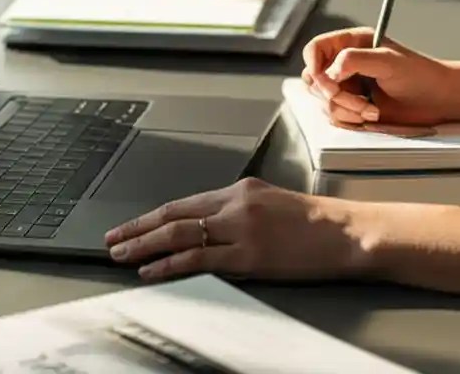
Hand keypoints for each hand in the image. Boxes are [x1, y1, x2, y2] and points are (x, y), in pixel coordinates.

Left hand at [105, 178, 374, 281]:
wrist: (347, 233)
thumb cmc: (318, 225)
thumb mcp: (275, 205)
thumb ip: (242, 212)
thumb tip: (211, 229)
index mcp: (243, 189)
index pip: (186, 202)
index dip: (153, 216)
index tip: (131, 225)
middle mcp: (237, 204)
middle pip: (174, 215)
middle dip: (138, 229)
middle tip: (111, 240)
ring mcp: (241, 229)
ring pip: (179, 235)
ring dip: (144, 246)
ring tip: (121, 256)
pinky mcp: (249, 255)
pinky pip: (198, 260)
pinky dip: (169, 265)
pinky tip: (151, 270)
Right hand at [301, 27, 454, 125]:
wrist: (436, 101)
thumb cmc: (419, 74)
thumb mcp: (387, 61)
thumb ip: (355, 60)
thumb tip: (330, 72)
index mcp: (351, 43)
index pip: (315, 49)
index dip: (313, 63)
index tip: (325, 80)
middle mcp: (344, 64)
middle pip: (314, 79)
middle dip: (333, 93)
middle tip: (357, 99)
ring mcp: (347, 87)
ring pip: (323, 101)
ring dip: (346, 109)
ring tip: (372, 110)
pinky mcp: (352, 107)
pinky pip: (335, 116)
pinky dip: (351, 119)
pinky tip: (372, 116)